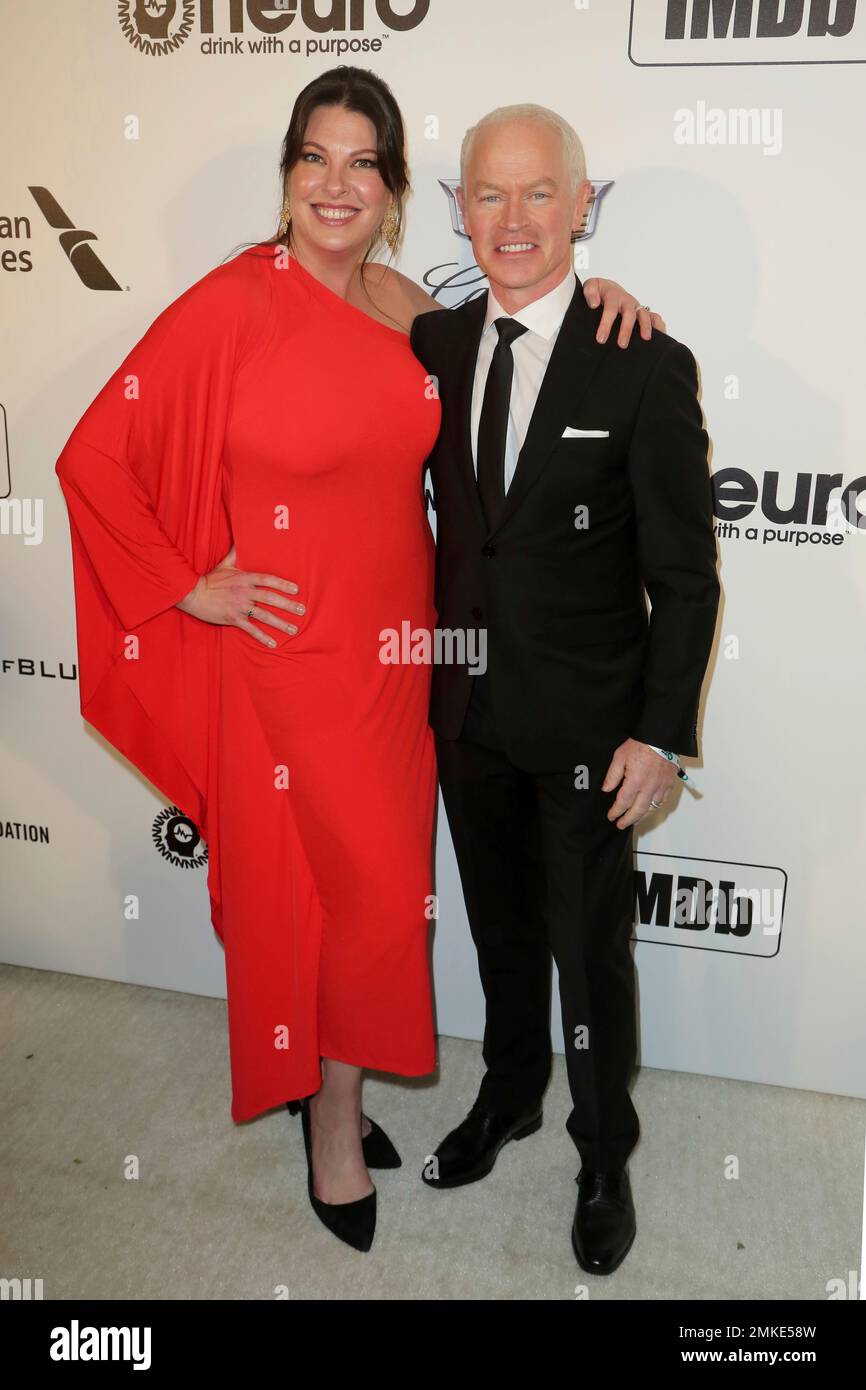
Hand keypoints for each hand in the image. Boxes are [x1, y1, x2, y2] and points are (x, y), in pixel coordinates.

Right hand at [177, 543, 304, 647]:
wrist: (193, 594)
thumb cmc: (210, 580)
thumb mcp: (225, 564)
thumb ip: (236, 553)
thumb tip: (241, 538)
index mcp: (244, 578)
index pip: (268, 580)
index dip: (283, 585)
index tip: (296, 590)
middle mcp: (244, 592)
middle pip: (270, 598)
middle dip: (288, 605)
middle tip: (302, 611)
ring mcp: (239, 606)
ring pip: (264, 615)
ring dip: (280, 623)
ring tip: (293, 629)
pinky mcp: (233, 618)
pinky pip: (251, 629)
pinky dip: (262, 637)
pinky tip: (273, 643)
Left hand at [583, 279, 666, 347]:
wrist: (610, 289)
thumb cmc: (599, 291)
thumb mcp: (591, 286)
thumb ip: (590, 292)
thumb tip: (594, 304)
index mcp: (613, 295)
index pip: (610, 309)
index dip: (606, 324)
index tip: (601, 339)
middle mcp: (627, 300)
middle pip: (629, 313)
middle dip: (626, 329)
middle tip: (622, 345)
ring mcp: (636, 306)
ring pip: (644, 315)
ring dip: (646, 326)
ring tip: (646, 339)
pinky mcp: (642, 313)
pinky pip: (654, 317)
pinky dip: (659, 325)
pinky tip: (660, 335)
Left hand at [602, 737, 677, 828]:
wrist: (661, 737)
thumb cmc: (640, 745)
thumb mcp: (620, 757)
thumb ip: (613, 775)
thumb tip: (606, 789)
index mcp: (635, 781)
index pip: (623, 802)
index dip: (616, 812)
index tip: (611, 816)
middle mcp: (649, 787)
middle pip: (638, 810)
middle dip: (628, 820)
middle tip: (621, 825)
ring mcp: (661, 787)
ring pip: (651, 808)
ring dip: (641, 816)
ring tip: (634, 820)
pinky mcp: (669, 784)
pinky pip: (662, 801)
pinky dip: (655, 807)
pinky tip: (649, 808)